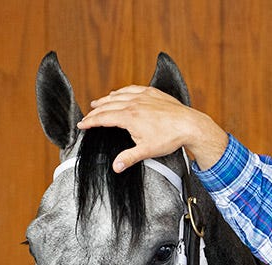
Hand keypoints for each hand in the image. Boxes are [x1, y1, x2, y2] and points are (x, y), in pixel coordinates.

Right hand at [77, 86, 228, 170]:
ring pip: (119, 95)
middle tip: (87, 116)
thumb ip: (128, 158)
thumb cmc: (169, 137)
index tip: (81, 125)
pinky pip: (132, 89)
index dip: (90, 122)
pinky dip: (122, 91)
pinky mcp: (152, 93)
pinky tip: (119, 93)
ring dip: (106, 99)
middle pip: (108, 105)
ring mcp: (143, 96)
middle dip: (95, 111)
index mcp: (129, 117)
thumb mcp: (146, 151)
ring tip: (97, 103)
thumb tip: (115, 167)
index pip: (103, 118)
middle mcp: (134, 103)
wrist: (189, 125)